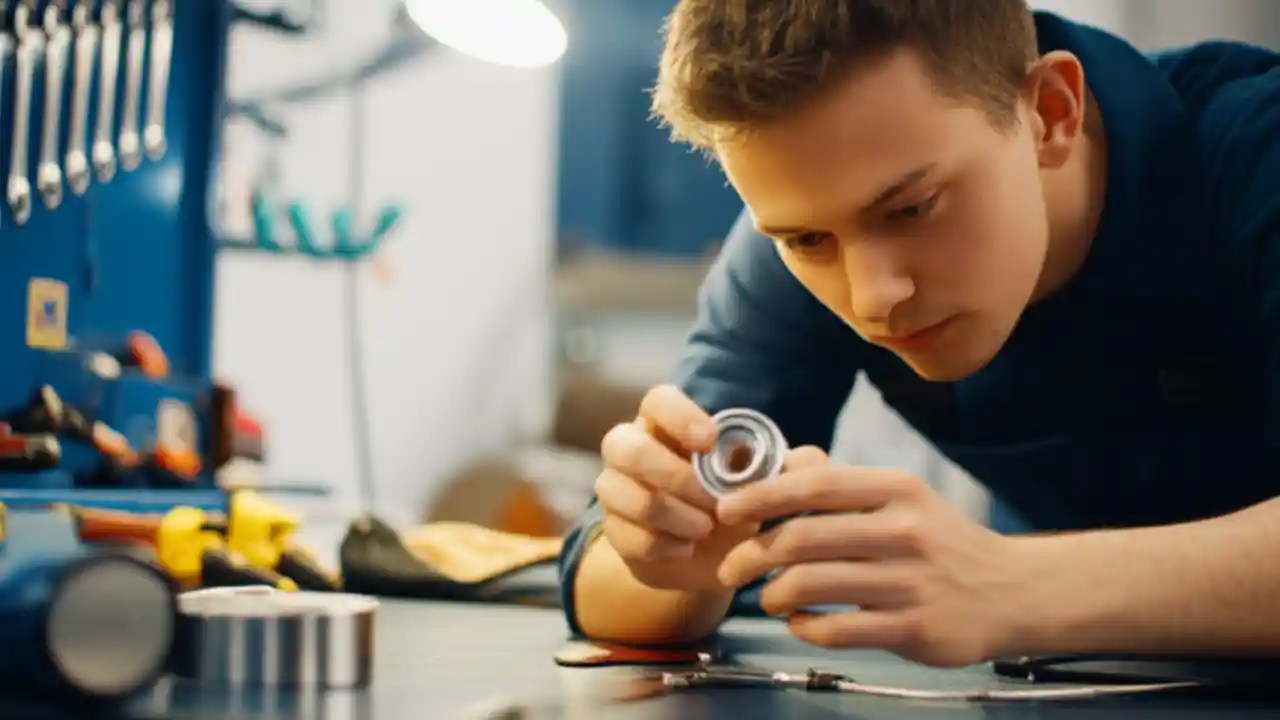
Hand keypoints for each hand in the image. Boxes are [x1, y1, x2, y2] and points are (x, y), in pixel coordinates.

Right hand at [595, 386, 825, 593]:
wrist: (713, 559)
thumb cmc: (738, 505)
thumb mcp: (767, 487)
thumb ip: (790, 470)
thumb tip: (812, 458)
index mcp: (668, 425)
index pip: (657, 401)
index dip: (679, 417)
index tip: (708, 441)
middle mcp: (632, 448)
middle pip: (625, 446)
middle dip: (673, 477)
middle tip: (713, 503)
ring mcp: (616, 488)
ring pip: (620, 493)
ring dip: (672, 516)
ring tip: (704, 531)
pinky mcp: (613, 529)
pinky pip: (627, 535)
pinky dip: (664, 546)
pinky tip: (686, 549)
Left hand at [716, 463, 1024, 667]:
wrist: (1014, 592)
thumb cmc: (943, 541)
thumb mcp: (902, 498)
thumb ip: (842, 483)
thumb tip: (784, 463)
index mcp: (896, 491)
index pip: (814, 485)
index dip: (761, 496)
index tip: (728, 510)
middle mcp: (903, 532)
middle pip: (801, 538)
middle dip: (750, 554)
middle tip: (730, 568)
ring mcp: (910, 583)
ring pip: (810, 585)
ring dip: (772, 593)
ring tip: (767, 597)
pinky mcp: (914, 630)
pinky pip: (835, 630)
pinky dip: (803, 627)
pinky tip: (799, 622)